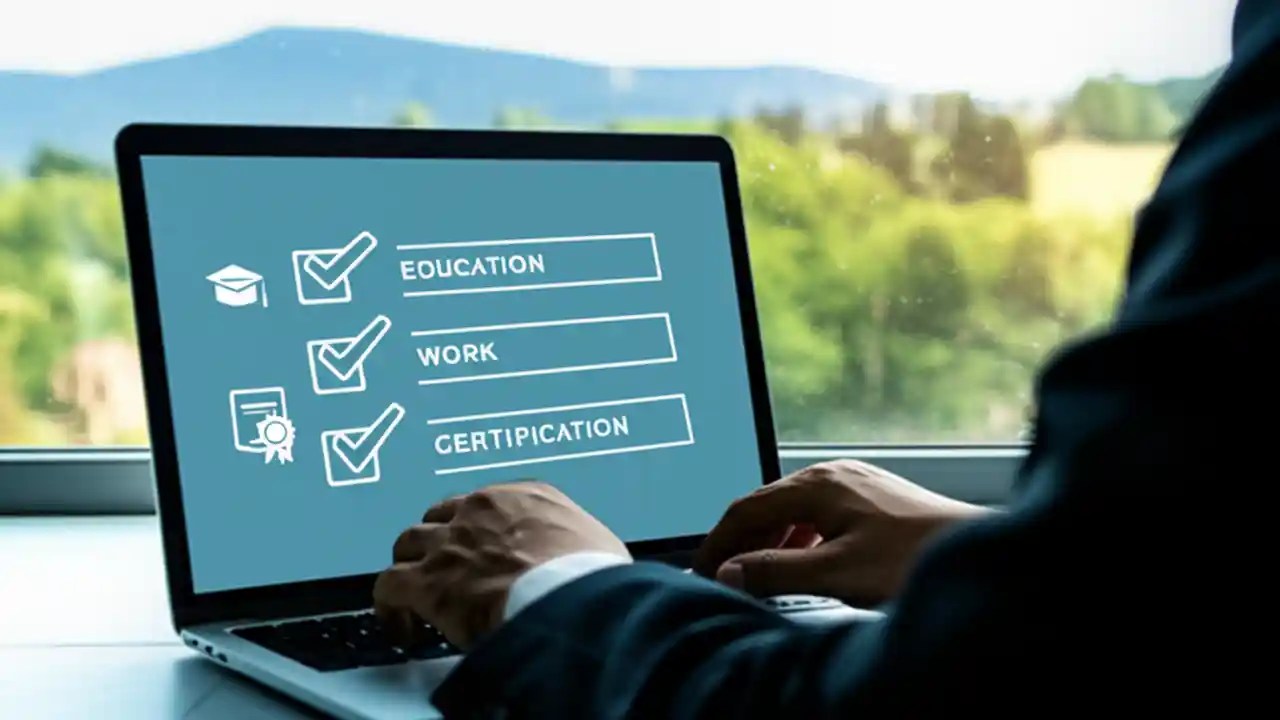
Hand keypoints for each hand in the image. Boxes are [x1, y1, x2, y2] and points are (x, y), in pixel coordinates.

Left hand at [373, 481, 627, 648]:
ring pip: (408, 544)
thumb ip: (574, 544)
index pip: (486, 503)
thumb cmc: (592, 575)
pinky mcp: (427, 580)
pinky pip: (389, 586)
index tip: (480, 547)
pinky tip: (401, 625)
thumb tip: (581, 566)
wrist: (570, 597)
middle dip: (438, 540)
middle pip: (440, 516)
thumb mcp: (595, 543)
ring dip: (411, 567)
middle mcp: (481, 509)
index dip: (477, 528)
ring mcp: (450, 541)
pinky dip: (390, 606)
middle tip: (442, 567)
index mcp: (525, 495)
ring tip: (414, 595)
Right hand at [693, 460, 989, 604]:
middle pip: (767, 505)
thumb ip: (776, 572)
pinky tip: (804, 560)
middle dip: (741, 541)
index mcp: (817, 484)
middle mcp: (834, 474)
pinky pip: (819, 512)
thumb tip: (731, 571)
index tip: (702, 570)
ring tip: (757, 573)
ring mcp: (856, 482)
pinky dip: (798, 537)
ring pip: (794, 508)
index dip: (718, 543)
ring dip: (770, 541)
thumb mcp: (835, 573)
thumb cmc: (914, 560)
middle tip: (724, 575)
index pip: (746, 509)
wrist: (977, 551)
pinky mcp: (875, 497)